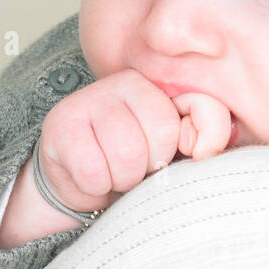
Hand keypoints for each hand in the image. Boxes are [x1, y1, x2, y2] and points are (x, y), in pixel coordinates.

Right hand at [38, 71, 233, 213]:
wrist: (80, 181)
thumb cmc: (137, 163)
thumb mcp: (180, 148)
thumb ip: (208, 131)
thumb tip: (204, 146)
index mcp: (159, 83)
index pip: (198, 109)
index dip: (186, 146)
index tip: (171, 156)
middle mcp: (124, 80)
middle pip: (160, 137)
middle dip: (151, 167)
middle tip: (135, 166)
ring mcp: (89, 98)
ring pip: (126, 157)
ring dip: (121, 180)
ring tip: (113, 171)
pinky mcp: (60, 125)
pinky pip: (93, 172)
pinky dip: (95, 187)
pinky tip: (90, 176)